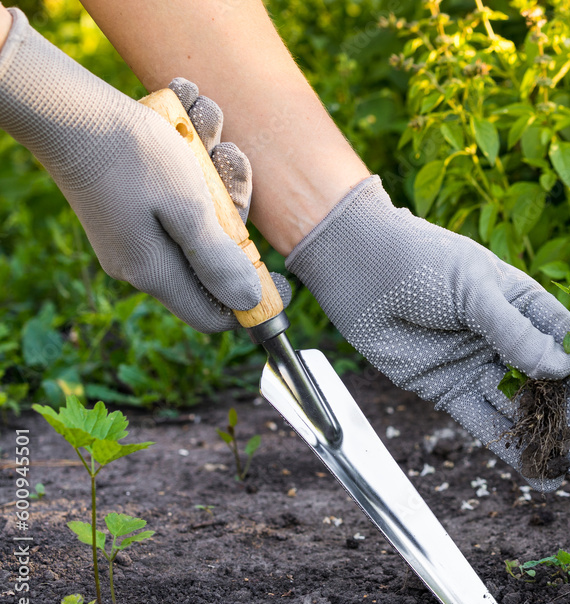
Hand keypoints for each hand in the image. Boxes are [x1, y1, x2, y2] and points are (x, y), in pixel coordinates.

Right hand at [0, 9, 284, 332]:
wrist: (65, 104)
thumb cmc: (130, 155)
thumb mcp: (189, 209)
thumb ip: (220, 259)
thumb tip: (249, 303)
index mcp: (155, 272)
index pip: (212, 314)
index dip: (252, 300)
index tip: (284, 277)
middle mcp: (143, 257)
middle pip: (215, 253)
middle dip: (234, 202)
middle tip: (230, 156)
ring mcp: (136, 227)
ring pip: (199, 206)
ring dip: (213, 161)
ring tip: (203, 116)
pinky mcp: (131, 198)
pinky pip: (175, 184)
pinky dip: (188, 147)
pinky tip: (185, 107)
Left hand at [286, 176, 569, 490]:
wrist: (358, 268)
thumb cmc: (421, 260)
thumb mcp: (474, 286)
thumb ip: (514, 331)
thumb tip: (562, 370)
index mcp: (525, 306)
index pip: (569, 343)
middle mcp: (508, 340)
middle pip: (554, 383)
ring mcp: (480, 368)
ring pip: (526, 410)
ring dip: (554, 439)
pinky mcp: (451, 393)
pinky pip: (488, 427)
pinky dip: (513, 453)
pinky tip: (542, 477)